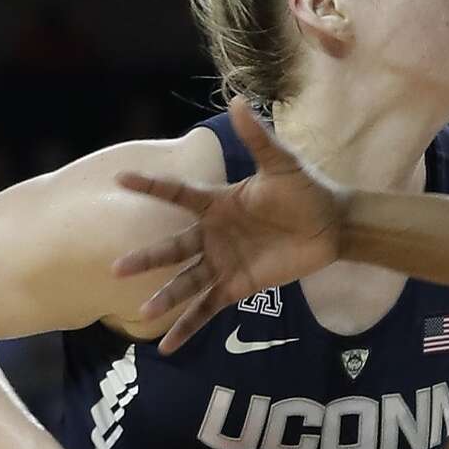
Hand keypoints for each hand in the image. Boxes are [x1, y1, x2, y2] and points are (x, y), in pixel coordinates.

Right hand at [113, 97, 348, 353]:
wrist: (333, 227)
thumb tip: (240, 101)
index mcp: (217, 203)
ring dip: (166, 298)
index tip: (120, 179)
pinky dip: (188, 327)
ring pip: (186, 282)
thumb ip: (258, 138)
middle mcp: (212, 235)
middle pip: (172, 248)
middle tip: (115, 268)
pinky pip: (207, 309)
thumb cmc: (306, 190)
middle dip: (146, 258)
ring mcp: (222, 262)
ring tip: (142, 312)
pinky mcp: (237, 286)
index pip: (177, 194)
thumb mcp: (282, 164)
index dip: (150, 186)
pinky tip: (168, 347)